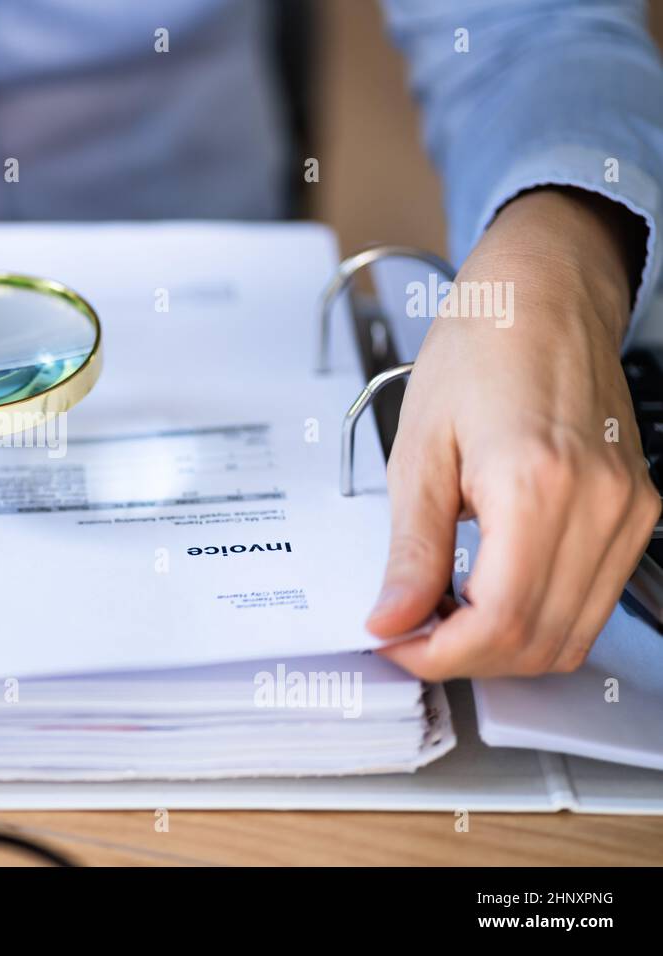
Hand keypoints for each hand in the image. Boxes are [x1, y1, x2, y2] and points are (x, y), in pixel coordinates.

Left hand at [366, 188, 660, 678]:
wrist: (543, 294)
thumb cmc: (477, 350)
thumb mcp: (417, 451)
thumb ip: (409, 548)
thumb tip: (392, 620)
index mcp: (536, 485)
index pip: (499, 623)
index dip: (439, 654)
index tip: (394, 644)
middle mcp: (599, 504)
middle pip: (539, 641)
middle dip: (465, 657)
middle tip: (408, 633)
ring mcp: (629, 510)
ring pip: (573, 633)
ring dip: (502, 645)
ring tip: (441, 613)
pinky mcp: (637, 509)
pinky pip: (591, 598)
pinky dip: (538, 615)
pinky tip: (486, 591)